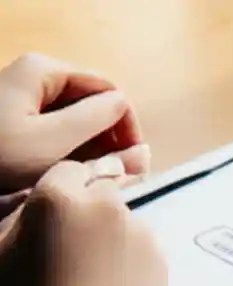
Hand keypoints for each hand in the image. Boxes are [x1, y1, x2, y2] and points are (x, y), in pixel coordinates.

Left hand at [0, 53, 149, 194]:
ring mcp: (21, 102)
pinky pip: (55, 135)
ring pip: (75, 123)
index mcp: (44, 71)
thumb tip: (124, 108)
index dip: (127, 125)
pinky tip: (71, 180)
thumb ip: (97, 121)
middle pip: (92, 106)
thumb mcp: (51, 142)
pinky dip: (69, 155)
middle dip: (110, 140)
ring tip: (97, 183)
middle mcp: (33, 79)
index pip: (109, 90)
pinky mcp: (13, 125)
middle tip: (120, 178)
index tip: (135, 162)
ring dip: (92, 152)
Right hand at [0, 162, 166, 285]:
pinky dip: (132, 257)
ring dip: (113, 233)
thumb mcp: (0, 252)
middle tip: (72, 248)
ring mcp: (140, 231)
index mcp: (59, 197)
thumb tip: (41, 203)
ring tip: (94, 274)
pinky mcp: (162, 258)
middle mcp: (106, 205)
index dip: (61, 193)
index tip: (54, 218)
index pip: (68, 171)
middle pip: (102, 190)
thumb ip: (22, 217)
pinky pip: (143, 246)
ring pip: (125, 219)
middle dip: (89, 209)